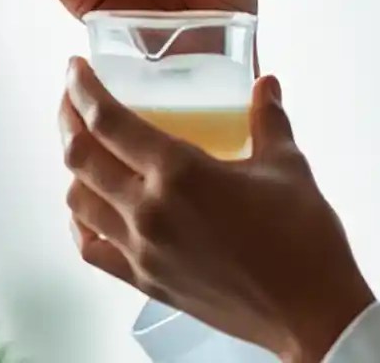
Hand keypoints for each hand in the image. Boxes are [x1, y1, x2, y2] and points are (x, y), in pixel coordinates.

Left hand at [59, 59, 375, 361]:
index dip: (83, 89)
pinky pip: (92, 247)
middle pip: (81, 157)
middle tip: (73, 99)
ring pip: (78, 201)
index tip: (75, 69)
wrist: (310, 310)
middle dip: (69, 119)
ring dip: (74, 169)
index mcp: (180, 173)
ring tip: (87, 149)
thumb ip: (268, 120)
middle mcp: (149, 210)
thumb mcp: (287, 166)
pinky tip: (92, 208)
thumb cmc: (303, 238)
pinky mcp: (146, 281)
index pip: (108, 121)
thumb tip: (265, 85)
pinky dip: (82, 222)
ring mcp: (142, 250)